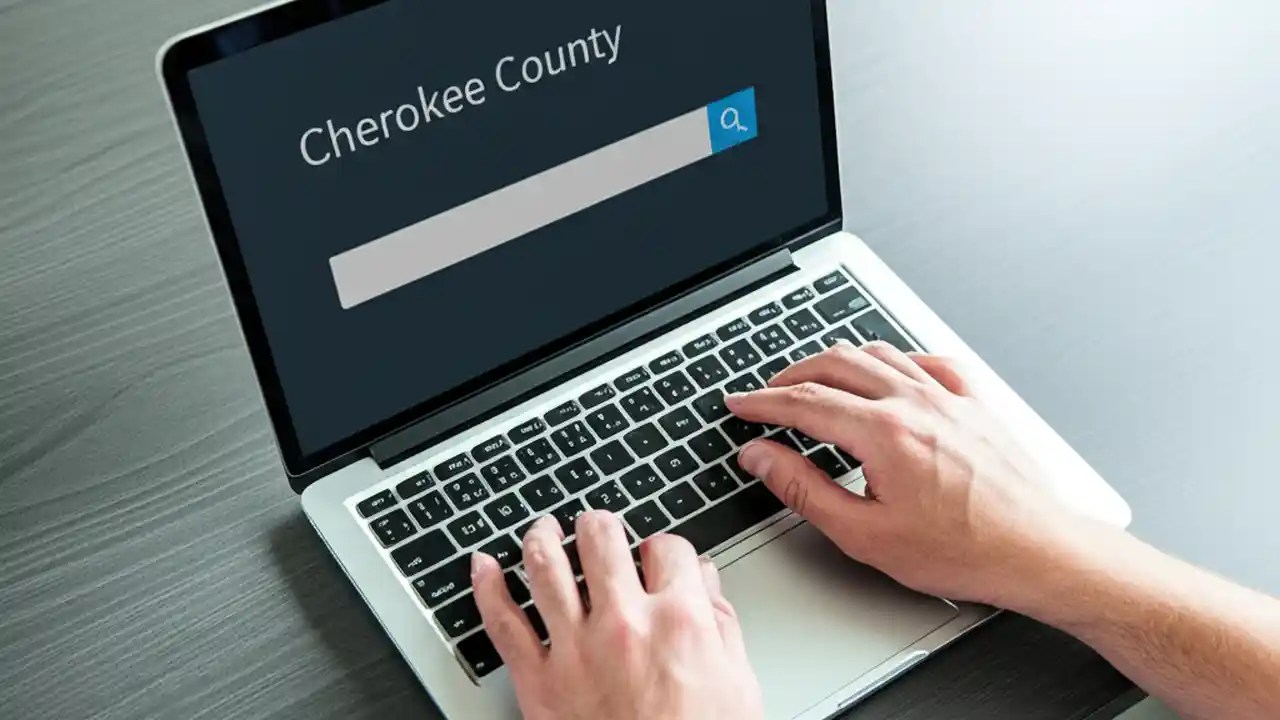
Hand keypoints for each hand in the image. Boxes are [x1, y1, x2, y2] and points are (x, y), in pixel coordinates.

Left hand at [471, 512, 764, 719]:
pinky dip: (487, 587)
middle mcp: (623, 623)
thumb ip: (723, 625)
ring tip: (544, 529)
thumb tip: (707, 583)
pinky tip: (484, 566)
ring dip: (542, 536)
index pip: (668, 548)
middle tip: (597, 529)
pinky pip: (502, 623)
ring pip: (545, 565)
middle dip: (600, 525)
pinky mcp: (537, 681)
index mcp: (679, 621)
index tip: (659, 558)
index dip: (664, 548)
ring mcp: (575, 649)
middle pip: (601, 538)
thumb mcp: (738, 686)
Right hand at [724, 341, 1079, 607]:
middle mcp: (916, 403)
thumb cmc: (963, 551)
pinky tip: (888, 375)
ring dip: (838, 361)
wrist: (1037, 552)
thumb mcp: (865, 535)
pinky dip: (896, 362)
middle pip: (837, 363)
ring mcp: (949, 398)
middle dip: (792, 374)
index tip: (740, 405)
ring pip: (879, 354)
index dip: (763, 402)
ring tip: (816, 379)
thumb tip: (763, 457)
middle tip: (768, 393)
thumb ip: (804, 489)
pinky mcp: (975, 404)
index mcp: (885, 434)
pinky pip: (928, 362)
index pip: (805, 401)